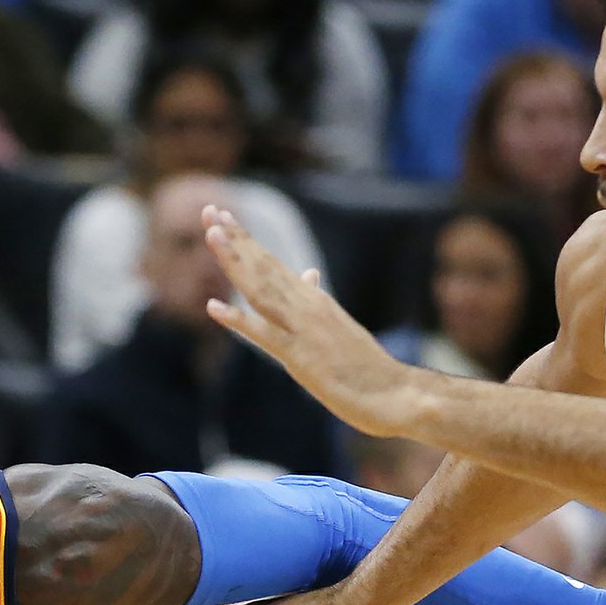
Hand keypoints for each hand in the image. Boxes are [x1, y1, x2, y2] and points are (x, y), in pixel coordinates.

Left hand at [201, 206, 415, 434]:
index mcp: (314, 301)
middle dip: (236, 240)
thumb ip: (318, 301)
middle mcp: (307, 307)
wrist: (395, 393)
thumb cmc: (367, 367)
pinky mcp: (301, 357)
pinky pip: (264, 336)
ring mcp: (303, 329)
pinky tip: (213, 307)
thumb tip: (308, 273)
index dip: (247, 241)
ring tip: (213, 234)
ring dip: (236, 262)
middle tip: (209, 211)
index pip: (274, 265)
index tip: (223, 218)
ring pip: (262, 290)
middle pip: (264, 268)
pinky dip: (238, 320)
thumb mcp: (340, 326)